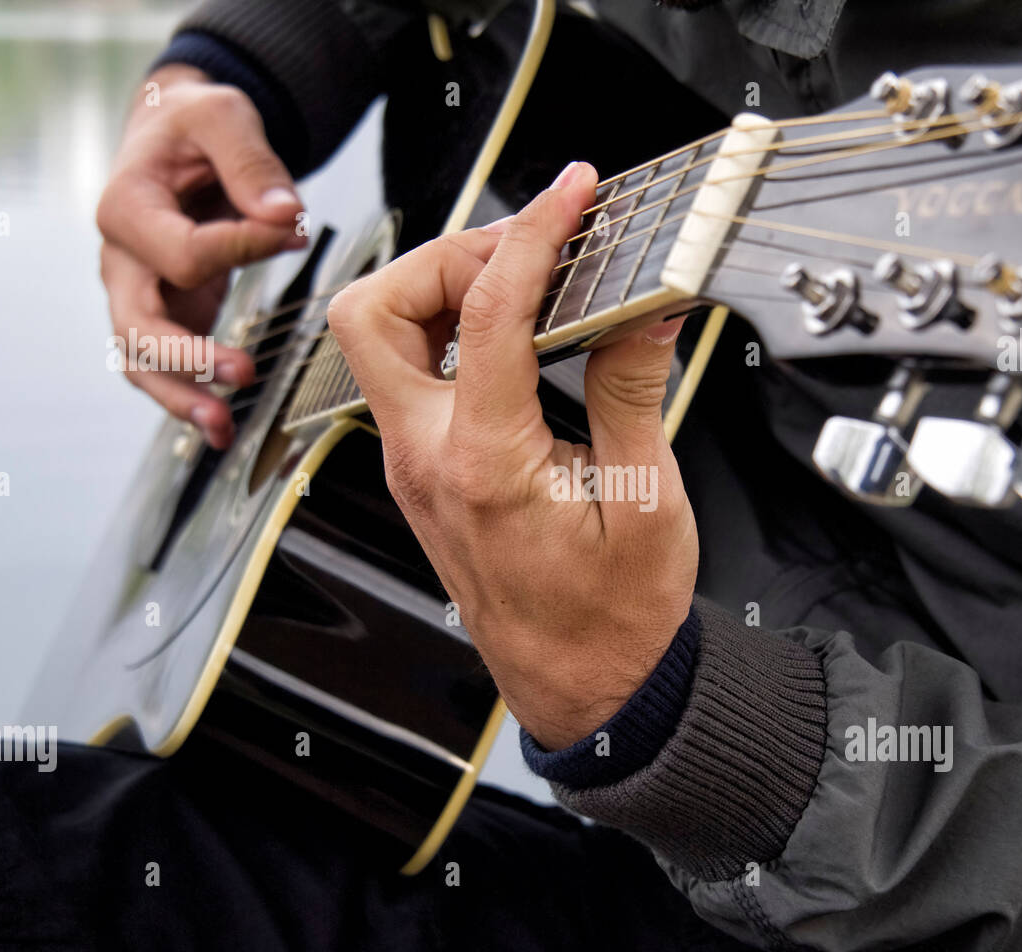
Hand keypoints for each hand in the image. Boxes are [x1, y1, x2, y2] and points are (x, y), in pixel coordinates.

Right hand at [96, 64, 306, 448]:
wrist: (176, 138)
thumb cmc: (197, 127)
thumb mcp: (223, 117)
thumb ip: (251, 164)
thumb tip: (283, 215)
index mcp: (126, 207)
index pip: (184, 252)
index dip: (241, 247)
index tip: (292, 230)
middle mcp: (121, 259)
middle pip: (137, 325)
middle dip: (187, 356)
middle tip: (243, 372)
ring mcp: (138, 293)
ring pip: (141, 361)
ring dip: (181, 397)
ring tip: (223, 429)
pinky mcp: (165, 314)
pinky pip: (165, 368)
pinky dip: (189, 399)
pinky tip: (223, 432)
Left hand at [329, 162, 697, 748]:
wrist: (584, 687)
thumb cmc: (614, 615)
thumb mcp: (647, 499)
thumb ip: (634, 389)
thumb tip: (645, 305)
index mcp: (487, 465)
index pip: (489, 313)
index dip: (533, 235)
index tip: (571, 194)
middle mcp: (428, 461)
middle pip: (373, 312)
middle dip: (442, 255)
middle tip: (523, 249)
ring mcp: (414, 469)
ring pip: (377, 341)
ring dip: (437, 291)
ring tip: (522, 281)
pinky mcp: (422, 475)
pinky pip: (405, 377)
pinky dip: (446, 332)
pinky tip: (510, 333)